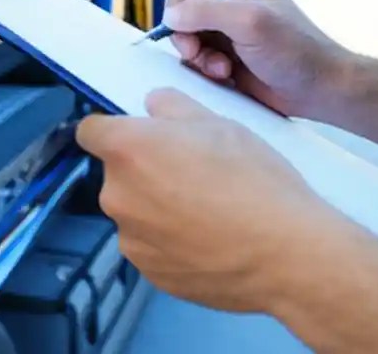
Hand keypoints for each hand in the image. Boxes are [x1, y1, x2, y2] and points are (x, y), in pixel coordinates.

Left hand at [75, 89, 346, 312]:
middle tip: (192, 171)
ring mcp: (131, 238)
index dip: (111, 129)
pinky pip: (151, 246)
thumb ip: (173, 107)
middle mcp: (117, 195)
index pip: (90, 131)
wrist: (287, 255)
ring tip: (208, 209)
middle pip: (117, 173)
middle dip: (145, 170)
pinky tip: (209, 237)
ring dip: (157, 207)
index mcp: (127, 150)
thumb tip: (154, 105)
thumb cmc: (256, 184)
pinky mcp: (149, 271)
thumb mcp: (218, 123)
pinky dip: (170, 241)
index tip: (134, 134)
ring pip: (135, 211)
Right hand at [163, 0, 353, 121]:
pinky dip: (203, 68)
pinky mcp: (223, 53)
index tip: (181, 22)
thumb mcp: (250, 22)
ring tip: (222, 68)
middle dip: (186, 33)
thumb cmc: (295, 50)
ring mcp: (225, 27)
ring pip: (185, 34)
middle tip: (196, 52)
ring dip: (197, 54)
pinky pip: (195, 56)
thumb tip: (169, 15)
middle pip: (182, 6)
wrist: (319, 90)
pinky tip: (226, 75)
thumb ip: (206, 12)